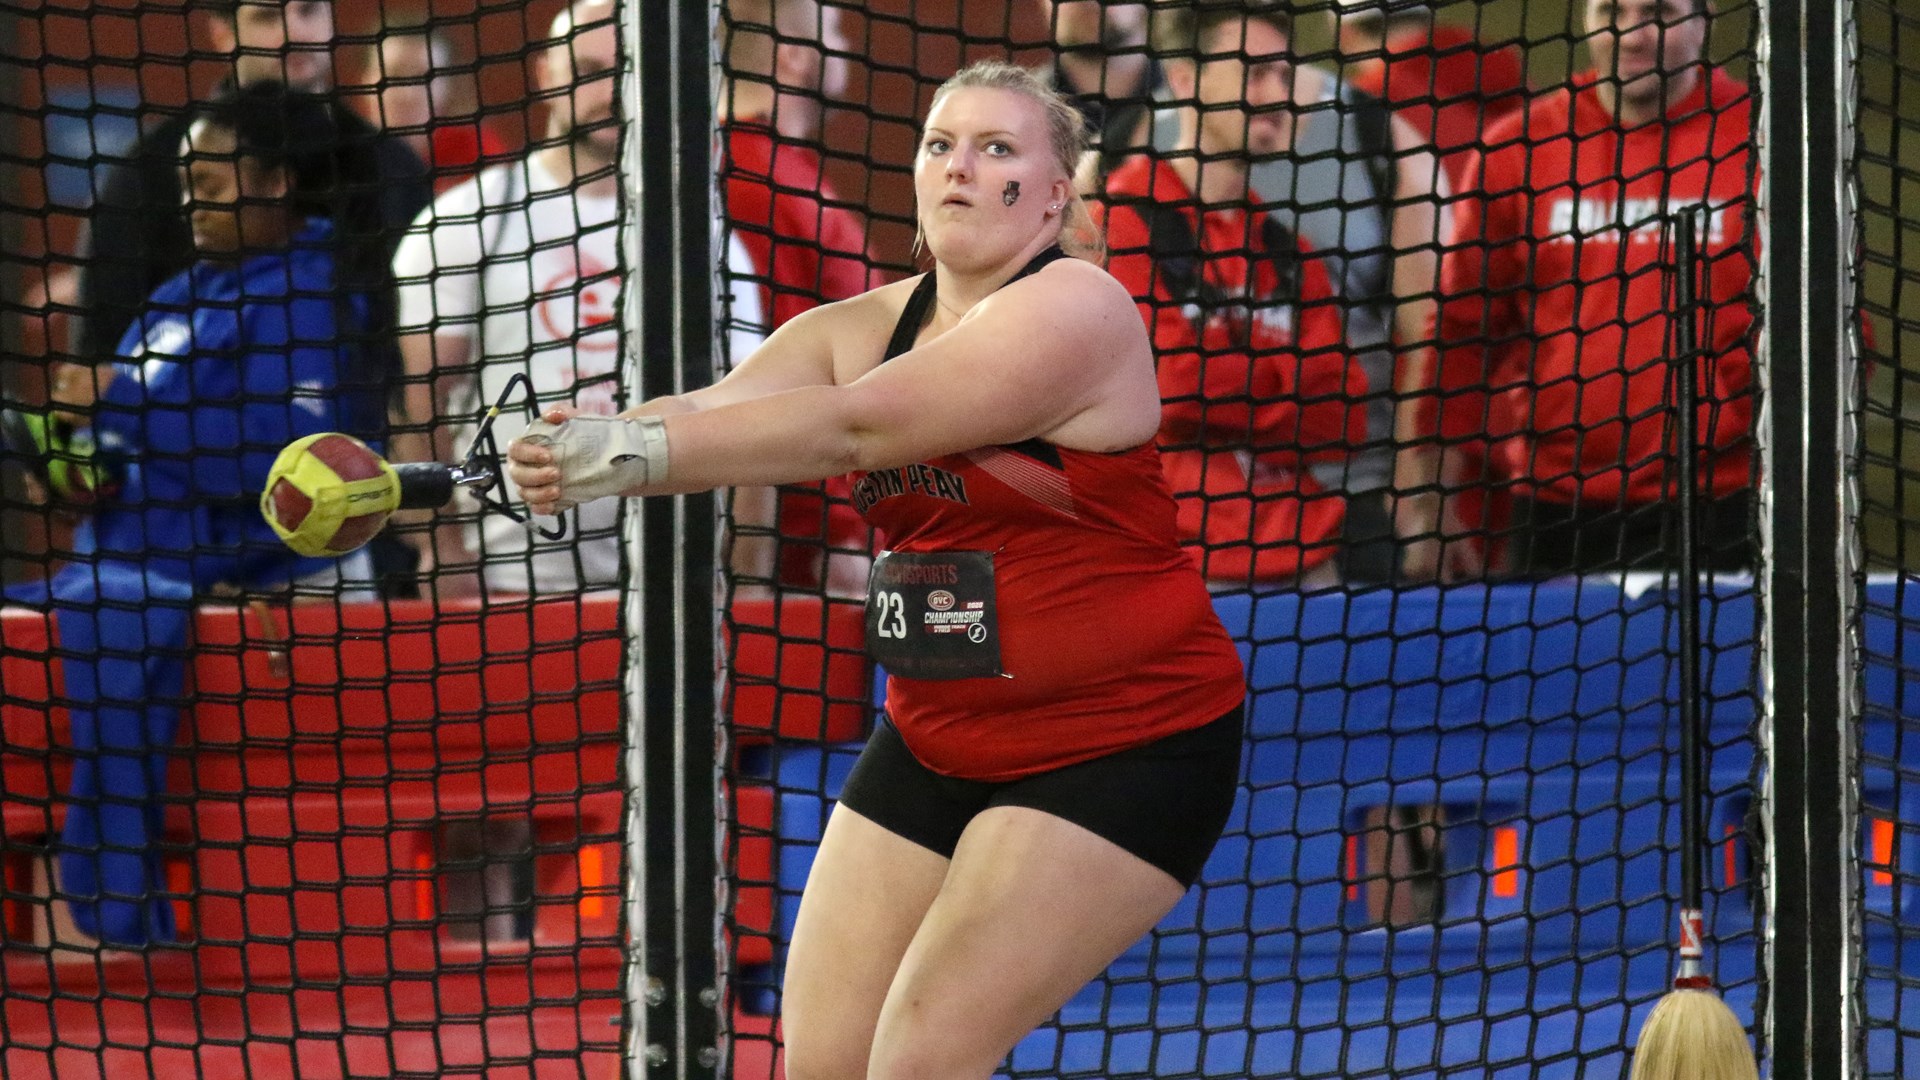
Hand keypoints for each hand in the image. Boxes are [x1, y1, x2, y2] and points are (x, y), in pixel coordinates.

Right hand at [508, 406, 669, 514]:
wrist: (601, 455)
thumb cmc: (579, 434)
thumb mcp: (574, 418)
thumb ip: (562, 411)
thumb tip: (554, 415)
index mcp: (525, 446)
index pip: (515, 449)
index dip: (527, 454)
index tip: (548, 455)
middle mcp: (523, 466)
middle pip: (517, 474)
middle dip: (534, 475)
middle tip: (556, 473)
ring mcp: (532, 484)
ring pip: (524, 493)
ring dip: (538, 493)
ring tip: (557, 490)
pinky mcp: (543, 499)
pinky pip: (536, 507)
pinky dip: (542, 508)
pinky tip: (553, 505)